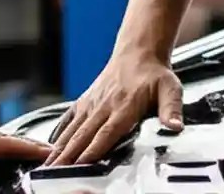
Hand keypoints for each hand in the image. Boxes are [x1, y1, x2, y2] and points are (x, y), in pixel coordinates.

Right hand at [45, 54, 183, 165]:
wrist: (139, 52)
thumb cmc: (154, 74)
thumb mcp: (170, 89)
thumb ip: (171, 109)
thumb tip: (175, 126)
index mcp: (125, 106)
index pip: (107, 132)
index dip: (93, 149)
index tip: (82, 164)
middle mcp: (104, 105)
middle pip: (84, 135)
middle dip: (69, 155)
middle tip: (56, 171)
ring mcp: (92, 103)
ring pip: (73, 129)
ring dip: (60, 148)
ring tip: (48, 164)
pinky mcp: (85, 101)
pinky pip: (69, 119)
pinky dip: (59, 133)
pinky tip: (50, 145)